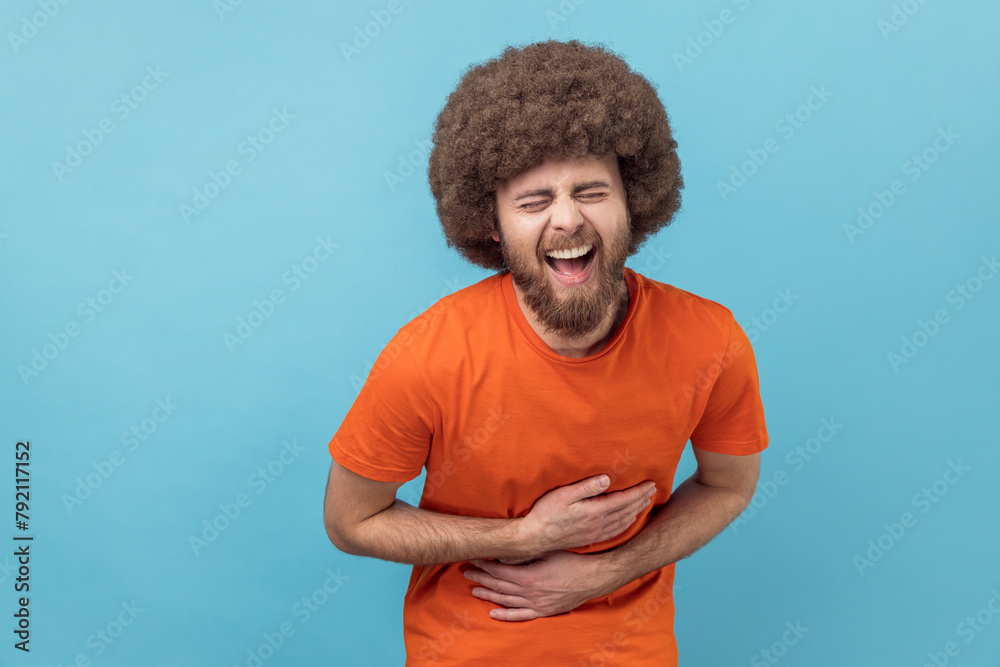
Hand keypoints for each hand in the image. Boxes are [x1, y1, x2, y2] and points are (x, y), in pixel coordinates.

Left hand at [463, 550, 613, 620]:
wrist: (593, 578)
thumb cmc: (572, 561)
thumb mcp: (547, 551)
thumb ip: (524, 555)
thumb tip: (503, 555)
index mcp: (529, 577)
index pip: (499, 570)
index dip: (485, 564)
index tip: (474, 558)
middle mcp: (530, 593)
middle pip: (499, 585)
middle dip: (481, 578)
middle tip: (466, 572)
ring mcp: (536, 605)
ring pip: (505, 601)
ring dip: (488, 595)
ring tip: (474, 589)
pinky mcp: (543, 611)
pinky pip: (520, 616)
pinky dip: (505, 615)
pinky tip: (492, 613)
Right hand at [517, 475, 655, 555]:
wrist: (535, 538)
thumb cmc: (545, 513)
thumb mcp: (563, 495)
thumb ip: (586, 487)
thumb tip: (607, 479)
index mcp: (594, 511)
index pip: (623, 499)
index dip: (639, 491)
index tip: (651, 484)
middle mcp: (598, 524)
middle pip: (627, 510)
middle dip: (642, 499)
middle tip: (653, 490)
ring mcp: (595, 533)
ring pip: (623, 521)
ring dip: (636, 511)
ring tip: (646, 502)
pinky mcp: (590, 539)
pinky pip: (615, 531)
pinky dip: (626, 524)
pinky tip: (628, 520)